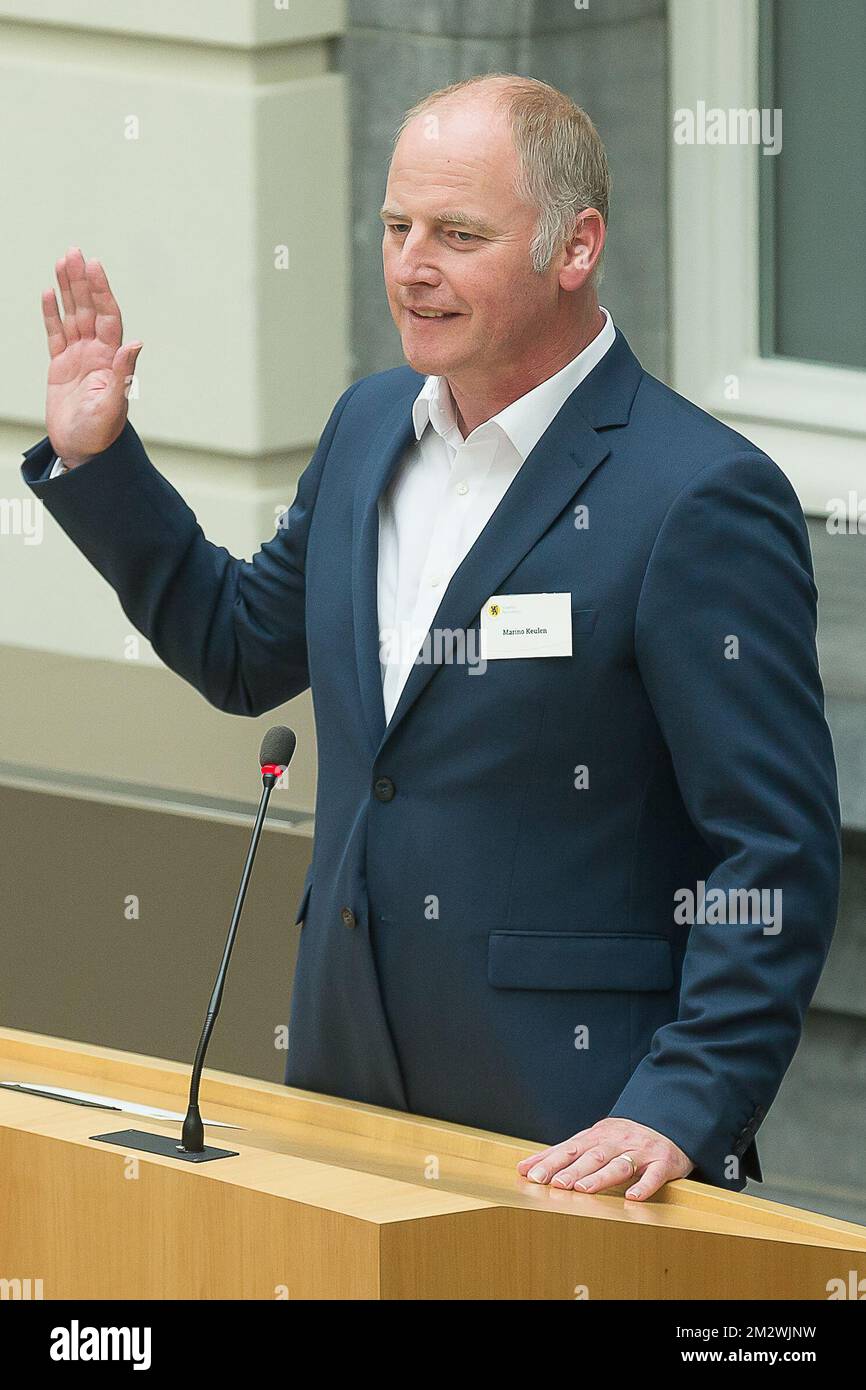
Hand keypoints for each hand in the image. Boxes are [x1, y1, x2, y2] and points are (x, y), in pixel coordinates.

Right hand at [42, 247, 142, 465]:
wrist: (82, 452)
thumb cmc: (100, 434)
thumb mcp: (112, 405)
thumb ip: (123, 375)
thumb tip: (135, 344)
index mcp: (111, 359)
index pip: (107, 316)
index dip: (101, 291)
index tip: (94, 266)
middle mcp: (96, 354)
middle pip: (88, 309)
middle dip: (82, 281)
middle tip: (74, 252)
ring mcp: (78, 358)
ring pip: (72, 315)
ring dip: (68, 289)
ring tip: (62, 261)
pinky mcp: (60, 366)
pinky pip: (55, 334)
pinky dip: (52, 314)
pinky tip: (49, 293)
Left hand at [516, 1117, 694, 1200]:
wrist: (668, 1125)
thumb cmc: (623, 1138)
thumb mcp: (593, 1139)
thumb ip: (563, 1154)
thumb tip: (526, 1168)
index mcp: (597, 1136)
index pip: (569, 1148)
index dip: (550, 1161)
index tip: (532, 1174)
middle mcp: (616, 1141)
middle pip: (591, 1156)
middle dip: (572, 1170)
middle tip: (555, 1184)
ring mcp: (640, 1151)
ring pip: (619, 1164)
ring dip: (600, 1177)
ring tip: (583, 1189)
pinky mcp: (663, 1162)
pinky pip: (654, 1175)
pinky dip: (644, 1185)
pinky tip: (632, 1196)